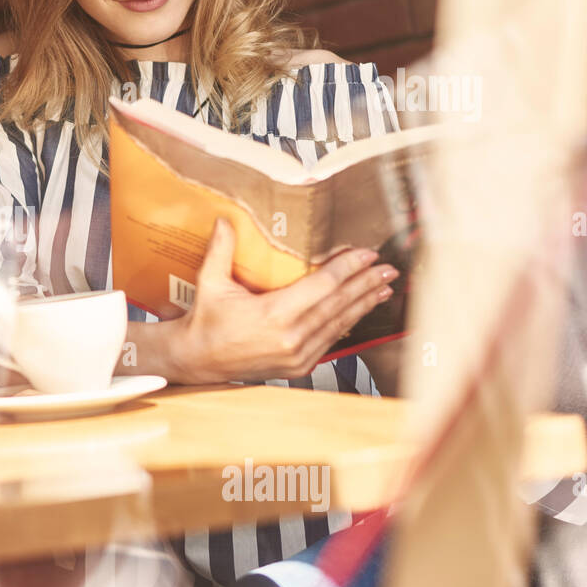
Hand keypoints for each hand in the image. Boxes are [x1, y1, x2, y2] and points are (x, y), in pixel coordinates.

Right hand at [161, 218, 398, 383]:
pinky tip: (358, 311)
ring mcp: (297, 355)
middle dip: (366, 284)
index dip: (348, 268)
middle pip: (339, 304)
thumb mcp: (210, 283)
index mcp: (273, 315)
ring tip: (382, 288)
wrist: (198, 360)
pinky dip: (346, 323)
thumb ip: (220, 250)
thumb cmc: (205, 323)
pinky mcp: (299, 366)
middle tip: (387, 268)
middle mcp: (290, 338)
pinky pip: (330, 341)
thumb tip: (225, 220)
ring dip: (363, 304)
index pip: (323, 286)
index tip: (366, 254)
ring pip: (339, 324)